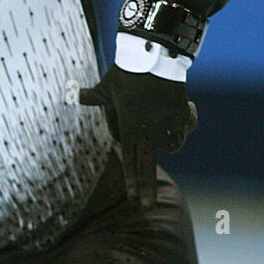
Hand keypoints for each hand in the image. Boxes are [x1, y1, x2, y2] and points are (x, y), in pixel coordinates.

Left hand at [77, 64, 197, 210]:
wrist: (149, 54)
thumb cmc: (125, 72)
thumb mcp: (105, 86)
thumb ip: (92, 96)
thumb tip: (74, 95)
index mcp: (128, 127)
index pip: (129, 160)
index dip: (131, 181)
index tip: (132, 200)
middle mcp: (147, 130)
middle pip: (147, 166)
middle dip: (147, 190)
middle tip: (148, 209)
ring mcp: (164, 123)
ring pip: (173, 146)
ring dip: (173, 142)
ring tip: (171, 129)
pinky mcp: (181, 111)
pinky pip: (188, 125)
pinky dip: (188, 119)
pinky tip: (187, 109)